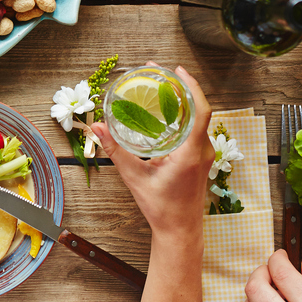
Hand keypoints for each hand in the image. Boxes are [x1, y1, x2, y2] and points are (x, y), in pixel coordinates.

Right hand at [90, 65, 213, 238]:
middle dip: (182, 87)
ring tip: (163, 86)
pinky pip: (196, 128)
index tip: (178, 71)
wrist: (179, 231)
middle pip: (199, 109)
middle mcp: (201, 150)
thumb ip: (116, 151)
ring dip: (183, 100)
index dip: (191, 87)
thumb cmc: (162, 208)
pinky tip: (167, 110)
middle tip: (161, 73)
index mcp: (190, 152)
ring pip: (199, 118)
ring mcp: (203, 155)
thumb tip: (98, 129)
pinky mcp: (199, 158)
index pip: (200, 111)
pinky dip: (184, 114)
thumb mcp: (135, 177)